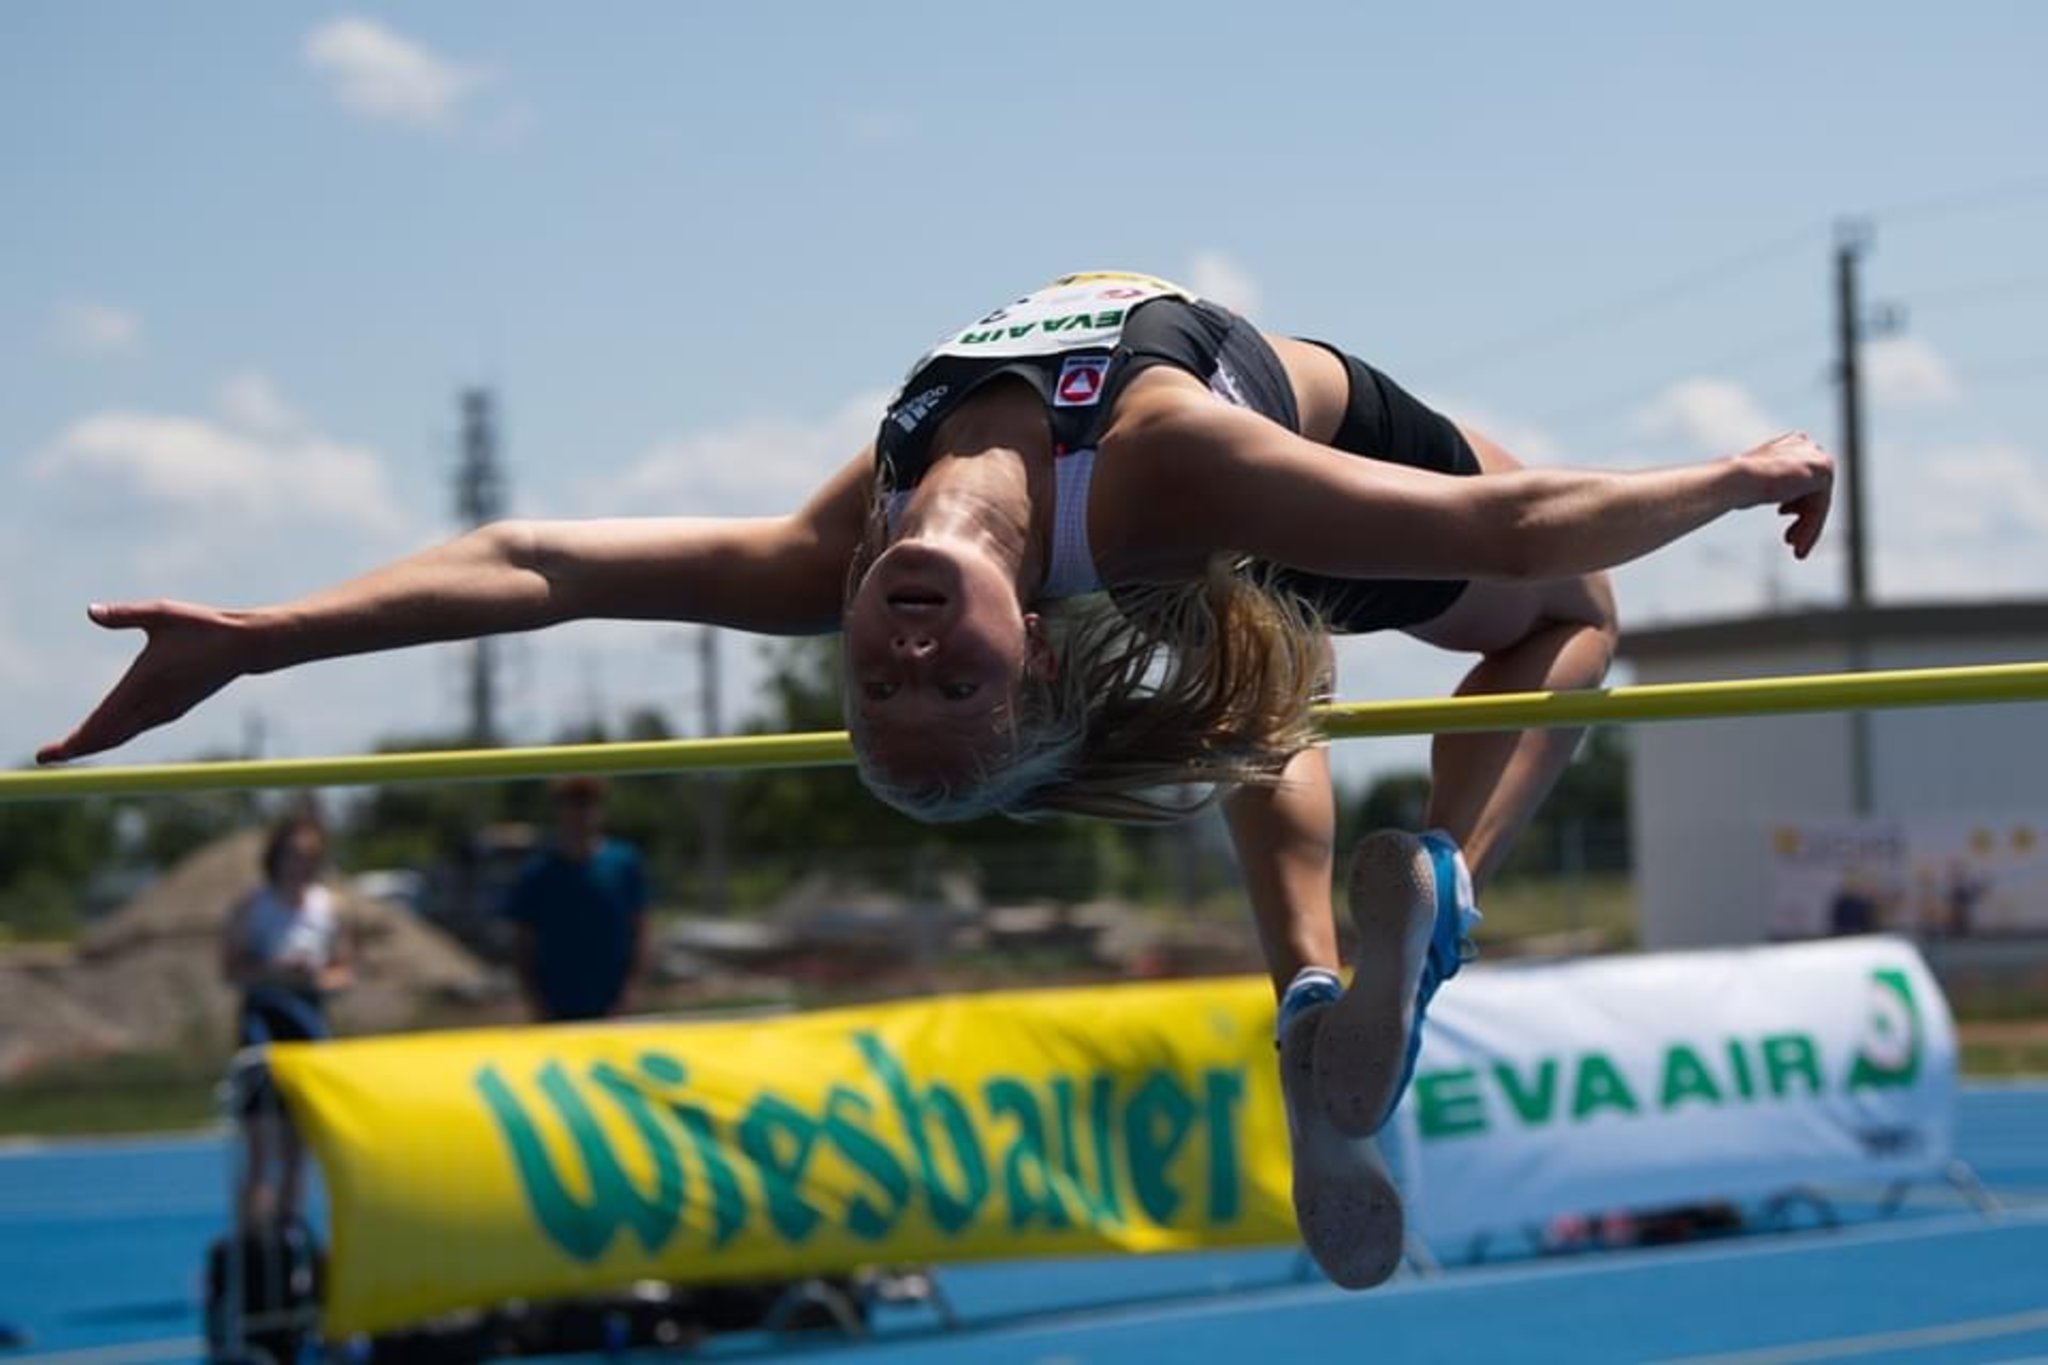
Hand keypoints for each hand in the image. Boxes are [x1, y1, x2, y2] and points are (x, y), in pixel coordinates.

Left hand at [37, 600, 254, 763]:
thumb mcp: (162, 612)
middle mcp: (153, 703)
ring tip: (67, 749)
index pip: (102, 721)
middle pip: (107, 737)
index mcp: (145, 683)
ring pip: (121, 735)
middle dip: (75, 749)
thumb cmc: (204, 626)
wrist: (246, 646)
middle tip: (44, 757)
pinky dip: (113, 735)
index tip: (49, 754)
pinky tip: (103, 735)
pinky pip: (134, 730)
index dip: (73, 741)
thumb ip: (124, 613)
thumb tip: (90, 612)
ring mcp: (165, 710)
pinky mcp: (172, 709)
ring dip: (94, 743)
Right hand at [1733, 432, 1833, 560]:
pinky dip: (1811, 528)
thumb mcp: (1759, 481)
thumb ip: (1778, 485)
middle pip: (1813, 491)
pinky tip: (1799, 545)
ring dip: (1807, 527)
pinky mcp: (1823, 472)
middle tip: (1790, 540)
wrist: (1736, 479)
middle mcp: (1808, 446)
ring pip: (1818, 501)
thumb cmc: (1735, 484)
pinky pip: (1821, 506)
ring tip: (1794, 548)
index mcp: (1793, 442)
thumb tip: (1789, 503)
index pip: (1803, 478)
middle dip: (1803, 517)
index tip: (1783, 516)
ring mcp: (1818, 457)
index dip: (1796, 501)